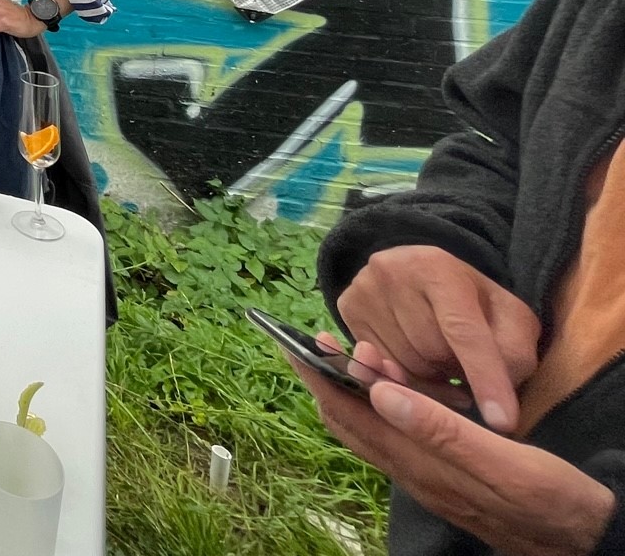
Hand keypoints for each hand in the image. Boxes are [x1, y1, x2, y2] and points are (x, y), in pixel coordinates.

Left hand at [294, 358, 614, 555]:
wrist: (580, 539)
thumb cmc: (549, 499)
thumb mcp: (503, 463)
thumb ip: (441, 430)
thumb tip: (380, 393)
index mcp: (421, 464)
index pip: (353, 416)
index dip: (324, 379)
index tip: (298, 344)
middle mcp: (413, 473)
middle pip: (351, 423)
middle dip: (327, 381)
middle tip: (313, 341)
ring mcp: (425, 478)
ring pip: (370, 431)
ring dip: (351, 392)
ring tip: (344, 356)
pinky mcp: (441, 478)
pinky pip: (393, 439)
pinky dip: (378, 408)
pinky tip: (387, 391)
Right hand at [337, 245, 539, 430]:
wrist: (423, 277)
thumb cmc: (473, 303)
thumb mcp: (510, 319)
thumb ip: (514, 354)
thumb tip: (494, 403)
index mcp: (439, 266)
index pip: (463, 331)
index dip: (486, 378)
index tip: (504, 423)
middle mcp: (391, 270)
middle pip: (431, 351)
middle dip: (456, 372)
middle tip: (467, 369)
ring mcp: (363, 289)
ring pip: (403, 366)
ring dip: (431, 380)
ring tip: (443, 365)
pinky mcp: (345, 309)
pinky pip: (378, 369)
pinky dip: (405, 378)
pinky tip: (418, 364)